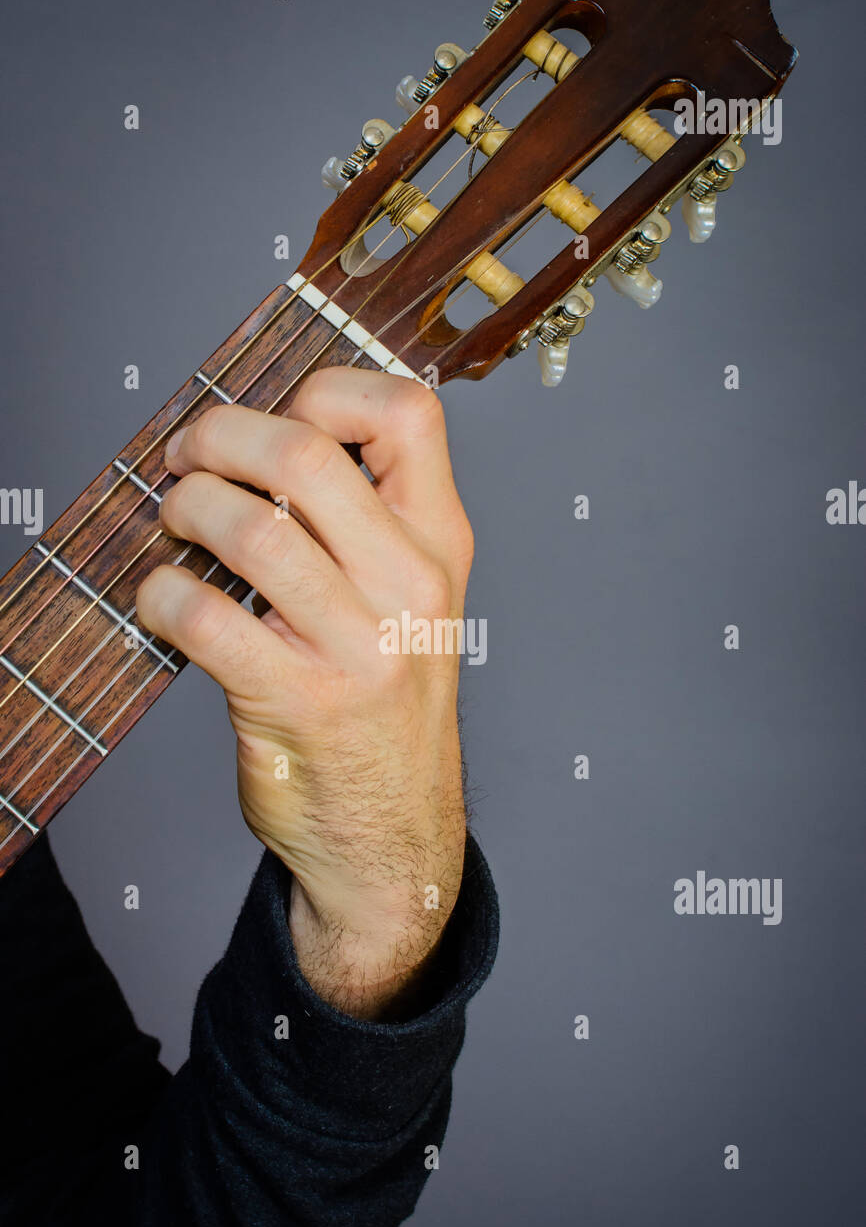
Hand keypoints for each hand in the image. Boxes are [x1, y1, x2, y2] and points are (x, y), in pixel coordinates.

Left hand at [136, 368, 473, 1019]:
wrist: (393, 835)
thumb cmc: (387, 708)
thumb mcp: (414, 605)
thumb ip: (369, 523)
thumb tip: (265, 436)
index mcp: (441, 546)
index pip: (409, 413)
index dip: (327, 391)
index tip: (280, 418)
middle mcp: (409, 589)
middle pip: (305, 457)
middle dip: (219, 437)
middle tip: (188, 456)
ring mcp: (358, 649)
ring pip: (251, 531)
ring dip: (186, 509)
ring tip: (173, 521)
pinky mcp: (296, 702)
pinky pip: (205, 616)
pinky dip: (162, 592)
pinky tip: (162, 597)